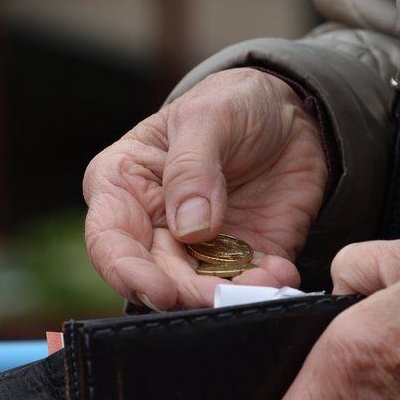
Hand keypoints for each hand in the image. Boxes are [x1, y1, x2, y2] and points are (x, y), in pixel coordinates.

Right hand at [82, 68, 326, 309]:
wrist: (290, 113)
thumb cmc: (231, 103)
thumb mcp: (207, 116)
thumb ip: (191, 167)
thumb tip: (190, 228)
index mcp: (124, 185)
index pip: (109, 240)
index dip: (128, 272)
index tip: (161, 291)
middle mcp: (153, 225)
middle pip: (156, 276)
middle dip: (188, 293)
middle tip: (221, 296)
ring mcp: (198, 248)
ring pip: (200, 289)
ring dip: (229, 296)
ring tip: (265, 282)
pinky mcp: (241, 259)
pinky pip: (247, 285)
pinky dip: (263, 288)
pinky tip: (281, 273)